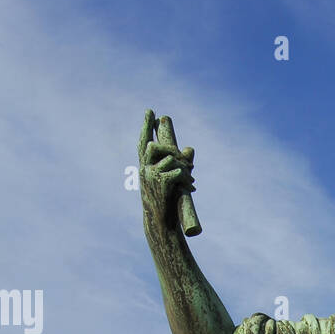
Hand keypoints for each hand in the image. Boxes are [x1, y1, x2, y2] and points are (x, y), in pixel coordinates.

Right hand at [139, 110, 197, 234]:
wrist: (162, 222)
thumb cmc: (166, 202)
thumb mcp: (171, 180)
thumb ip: (179, 163)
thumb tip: (190, 148)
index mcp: (145, 166)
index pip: (143, 142)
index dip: (146, 126)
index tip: (151, 111)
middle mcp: (144, 168)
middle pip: (157, 146)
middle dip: (173, 151)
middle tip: (186, 161)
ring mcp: (150, 175)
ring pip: (172, 159)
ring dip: (185, 168)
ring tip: (191, 180)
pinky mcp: (160, 182)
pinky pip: (178, 171)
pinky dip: (187, 178)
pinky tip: (190, 188)